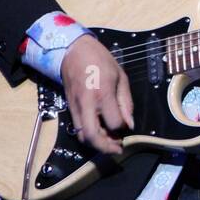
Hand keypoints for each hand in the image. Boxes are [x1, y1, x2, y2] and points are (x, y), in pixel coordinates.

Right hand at [60, 33, 134, 155]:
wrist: (72, 51)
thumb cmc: (99, 60)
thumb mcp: (120, 77)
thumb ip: (126, 102)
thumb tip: (129, 124)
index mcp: (102, 93)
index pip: (114, 122)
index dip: (123, 128)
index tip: (128, 125)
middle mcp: (86, 103)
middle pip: (92, 136)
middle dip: (105, 147)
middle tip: (117, 148)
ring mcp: (75, 107)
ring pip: (82, 136)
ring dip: (96, 144)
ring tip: (110, 142)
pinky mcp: (69, 108)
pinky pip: (78, 128)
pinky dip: (89, 135)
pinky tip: (100, 132)